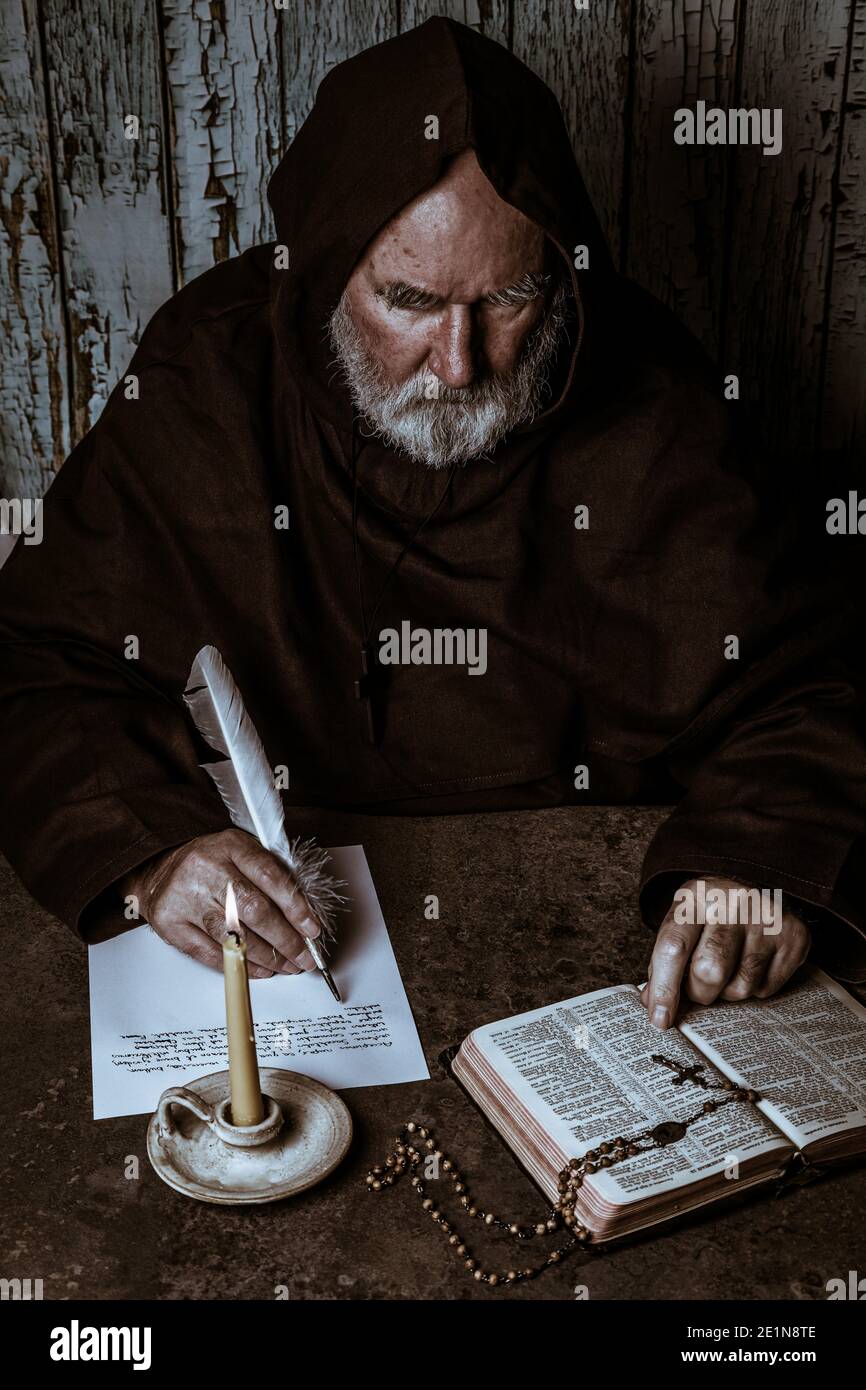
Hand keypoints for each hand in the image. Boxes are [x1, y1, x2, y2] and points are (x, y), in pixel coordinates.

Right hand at [117, 829, 321, 977]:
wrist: (159, 868)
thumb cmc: (209, 863)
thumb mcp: (240, 854)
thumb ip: (269, 876)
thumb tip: (302, 917)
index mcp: (230, 846)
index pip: (271, 877)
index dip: (296, 907)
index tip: (312, 929)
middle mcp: (207, 869)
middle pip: (255, 910)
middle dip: (286, 940)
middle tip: (303, 957)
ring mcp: (187, 897)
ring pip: (234, 935)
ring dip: (267, 957)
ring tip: (287, 966)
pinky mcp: (171, 923)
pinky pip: (211, 952)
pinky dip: (239, 964)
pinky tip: (259, 970)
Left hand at [640, 875, 809, 1029]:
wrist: (756, 880)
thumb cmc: (711, 911)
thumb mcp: (683, 920)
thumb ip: (664, 960)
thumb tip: (655, 1007)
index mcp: (697, 898)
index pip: (674, 947)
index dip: (664, 987)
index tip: (660, 1019)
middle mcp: (734, 904)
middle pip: (709, 972)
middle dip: (700, 992)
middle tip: (700, 985)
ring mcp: (768, 919)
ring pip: (741, 988)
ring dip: (729, 991)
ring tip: (729, 968)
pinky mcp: (795, 936)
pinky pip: (767, 989)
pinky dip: (756, 987)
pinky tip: (753, 963)